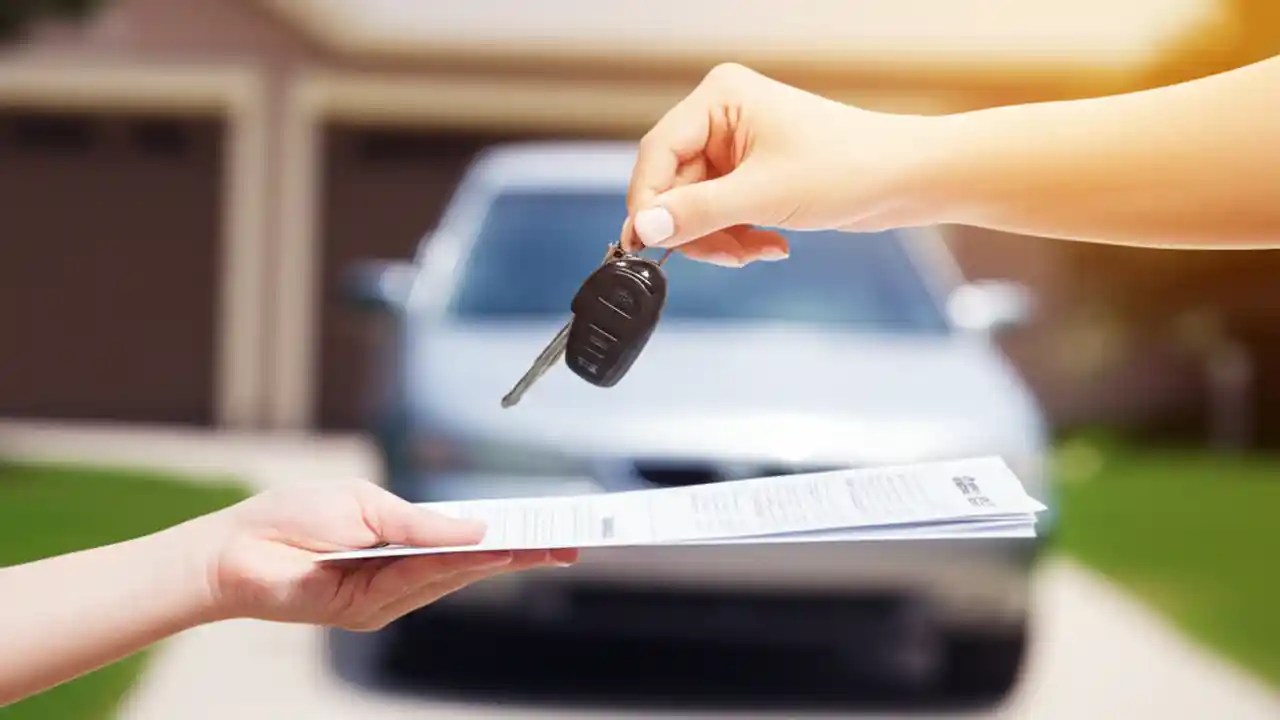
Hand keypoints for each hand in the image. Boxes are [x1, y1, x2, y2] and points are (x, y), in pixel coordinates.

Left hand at [190, 481, 575, 630]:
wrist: (234, 549)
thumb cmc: (292, 518)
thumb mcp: (367, 504)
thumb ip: (423, 523)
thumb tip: (480, 529)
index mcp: (403, 537)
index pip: (469, 538)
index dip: (513, 531)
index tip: (553, 525)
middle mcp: (400, 571)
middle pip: (472, 563)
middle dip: (522, 551)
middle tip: (569, 542)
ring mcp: (386, 596)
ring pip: (453, 576)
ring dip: (500, 560)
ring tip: (541, 544)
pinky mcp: (366, 611)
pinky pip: (419, 585)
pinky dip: (455, 569)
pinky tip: (488, 555)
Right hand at [622, 63, 941, 265]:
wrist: (905, 180)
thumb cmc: (849, 167)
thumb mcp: (762, 195)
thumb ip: (696, 213)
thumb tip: (645, 228)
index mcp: (719, 99)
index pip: (657, 154)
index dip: (649, 204)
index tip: (645, 245)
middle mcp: (723, 117)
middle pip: (674, 186)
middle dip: (697, 229)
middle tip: (724, 255)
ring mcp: (737, 146)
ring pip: (696, 207)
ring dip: (721, 238)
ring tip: (754, 250)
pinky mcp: (753, 174)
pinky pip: (721, 213)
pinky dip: (739, 236)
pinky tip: (770, 244)